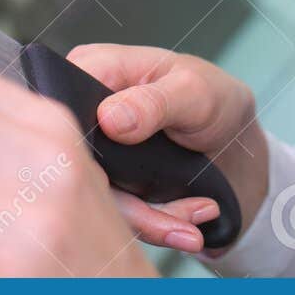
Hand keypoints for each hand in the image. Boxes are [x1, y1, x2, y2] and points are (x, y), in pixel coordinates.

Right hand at [67, 44, 267, 251]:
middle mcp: (85, 111)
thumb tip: (109, 118)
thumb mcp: (194, 92)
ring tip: (192, 225)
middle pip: (76, 162)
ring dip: (147, 221)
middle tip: (181, 220)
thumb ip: (153, 102)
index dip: (80, 146)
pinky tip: (187, 226)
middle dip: (127, 202)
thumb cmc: (213, 97)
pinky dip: (154, 226)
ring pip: (96, 197)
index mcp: (94, 68)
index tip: (118, 179)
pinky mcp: (109, 183)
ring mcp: (96, 151)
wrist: (233, 141)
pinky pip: (116, 214)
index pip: (61, 106)